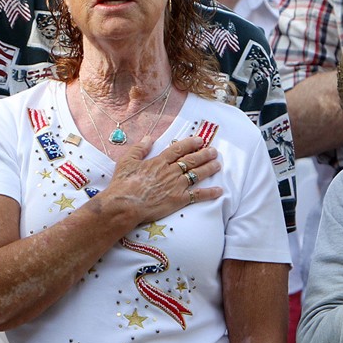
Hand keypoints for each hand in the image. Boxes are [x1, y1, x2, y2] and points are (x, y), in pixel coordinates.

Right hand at [96, 135, 223, 227]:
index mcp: (159, 161)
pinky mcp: (179, 200)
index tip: (200, 140)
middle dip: (204, 154)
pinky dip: (209, 193)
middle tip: (214, 151)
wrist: (125, 204)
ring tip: (218, 165)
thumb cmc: (123, 183)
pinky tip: (219, 191)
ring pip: (197, 174)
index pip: (178, 149)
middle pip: (192, 160)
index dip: (190, 143)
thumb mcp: (127, 161)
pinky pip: (198, 195)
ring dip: (209, 169)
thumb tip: (149, 138)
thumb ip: (140, 148)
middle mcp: (171, 171)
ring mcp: (176, 185)